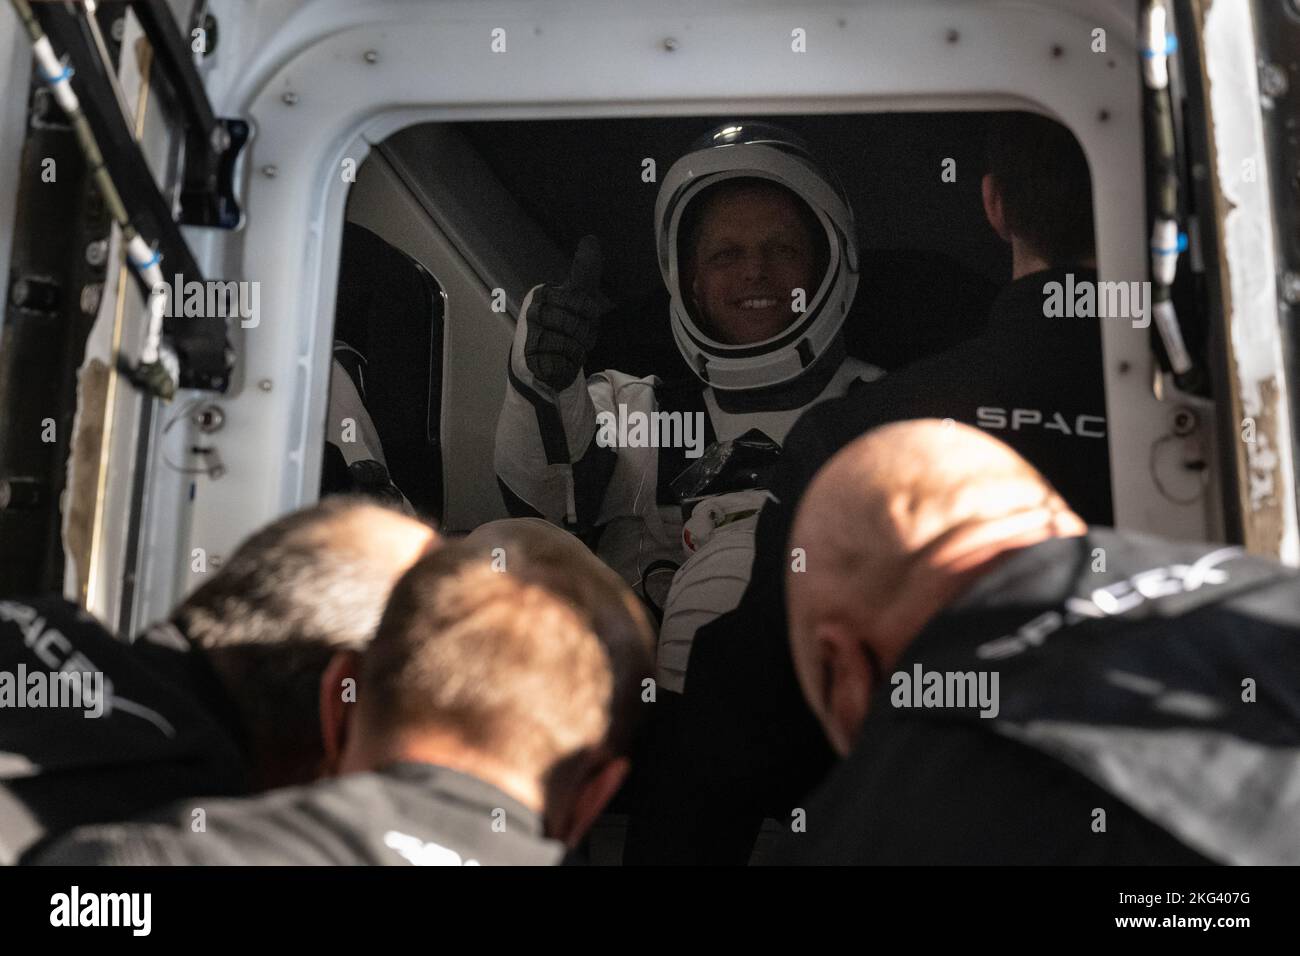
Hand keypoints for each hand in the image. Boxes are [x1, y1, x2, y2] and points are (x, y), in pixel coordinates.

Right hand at [524, 235, 610, 390]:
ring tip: (565, 351)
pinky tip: (557, 363)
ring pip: (569, 346)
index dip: (589, 316)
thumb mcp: (576, 298)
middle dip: (583, 337)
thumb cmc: (560, 326)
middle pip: (578, 326)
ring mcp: (527, 335)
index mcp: (544, 293)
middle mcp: (532, 311)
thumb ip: (584, 272)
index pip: (583, 304)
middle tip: (575, 339)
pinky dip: (564, 367)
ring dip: (574, 353)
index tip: (582, 319)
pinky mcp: (527, 359)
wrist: (537, 361)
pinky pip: (559, 363)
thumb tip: (591, 238)